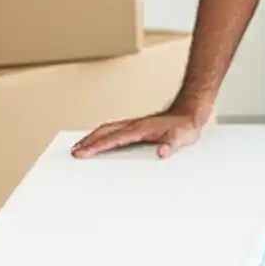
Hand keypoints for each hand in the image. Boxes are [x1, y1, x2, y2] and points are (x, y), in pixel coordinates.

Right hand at [70, 107, 206, 159]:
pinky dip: (103, 135)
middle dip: (88, 141)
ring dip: (92, 137)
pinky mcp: (137, 126)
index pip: (114, 138)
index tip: (82, 153)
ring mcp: (135, 124)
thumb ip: (172, 144)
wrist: (191, 112)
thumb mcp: (182, 136)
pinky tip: (101, 141)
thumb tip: (162, 152)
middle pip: (105, 131)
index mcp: (141, 128)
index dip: (97, 146)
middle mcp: (135, 125)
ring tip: (79, 146)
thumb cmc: (185, 125)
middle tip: (73, 151)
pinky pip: (115, 130)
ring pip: (108, 129)